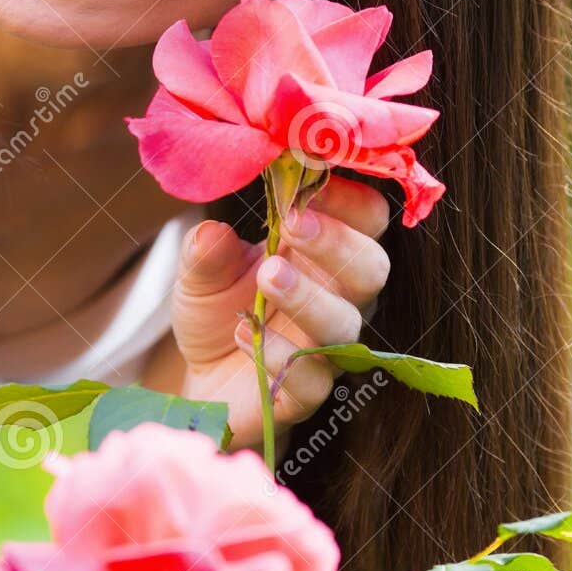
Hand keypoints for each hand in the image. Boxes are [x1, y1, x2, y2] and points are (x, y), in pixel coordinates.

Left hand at [170, 177, 390, 454]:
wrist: (200, 378)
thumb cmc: (218, 311)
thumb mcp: (200, 273)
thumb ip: (207, 251)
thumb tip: (211, 231)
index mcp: (325, 254)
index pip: (367, 218)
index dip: (349, 197)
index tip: (311, 176)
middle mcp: (339, 298)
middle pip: (371, 268)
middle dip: (337, 243)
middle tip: (292, 224)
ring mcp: (326, 347)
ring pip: (346, 323)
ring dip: (309, 296)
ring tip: (267, 276)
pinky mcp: (306, 393)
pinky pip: (313, 379)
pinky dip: (280, 354)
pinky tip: (243, 334)